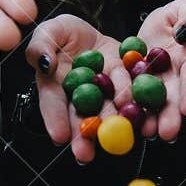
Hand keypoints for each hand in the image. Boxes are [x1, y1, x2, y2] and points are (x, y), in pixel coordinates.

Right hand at [24, 15, 129, 163]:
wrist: (89, 32)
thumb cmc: (61, 35)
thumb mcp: (47, 33)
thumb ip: (40, 47)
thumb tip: (44, 63)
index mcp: (56, 87)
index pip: (53, 104)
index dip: (55, 120)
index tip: (59, 137)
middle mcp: (82, 96)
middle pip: (82, 116)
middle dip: (85, 135)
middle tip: (86, 153)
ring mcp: (106, 91)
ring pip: (110, 107)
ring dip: (115, 121)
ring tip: (120, 132)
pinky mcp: (127, 80)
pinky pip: (134, 89)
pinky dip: (140, 101)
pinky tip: (145, 114)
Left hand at [131, 0, 185, 139]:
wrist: (146, 32)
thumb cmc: (170, 20)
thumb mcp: (183, 9)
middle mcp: (176, 80)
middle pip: (176, 100)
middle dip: (172, 117)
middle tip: (167, 132)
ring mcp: (156, 90)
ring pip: (155, 107)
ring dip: (152, 121)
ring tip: (146, 132)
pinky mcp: (137, 93)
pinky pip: (133, 103)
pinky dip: (130, 113)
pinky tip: (125, 122)